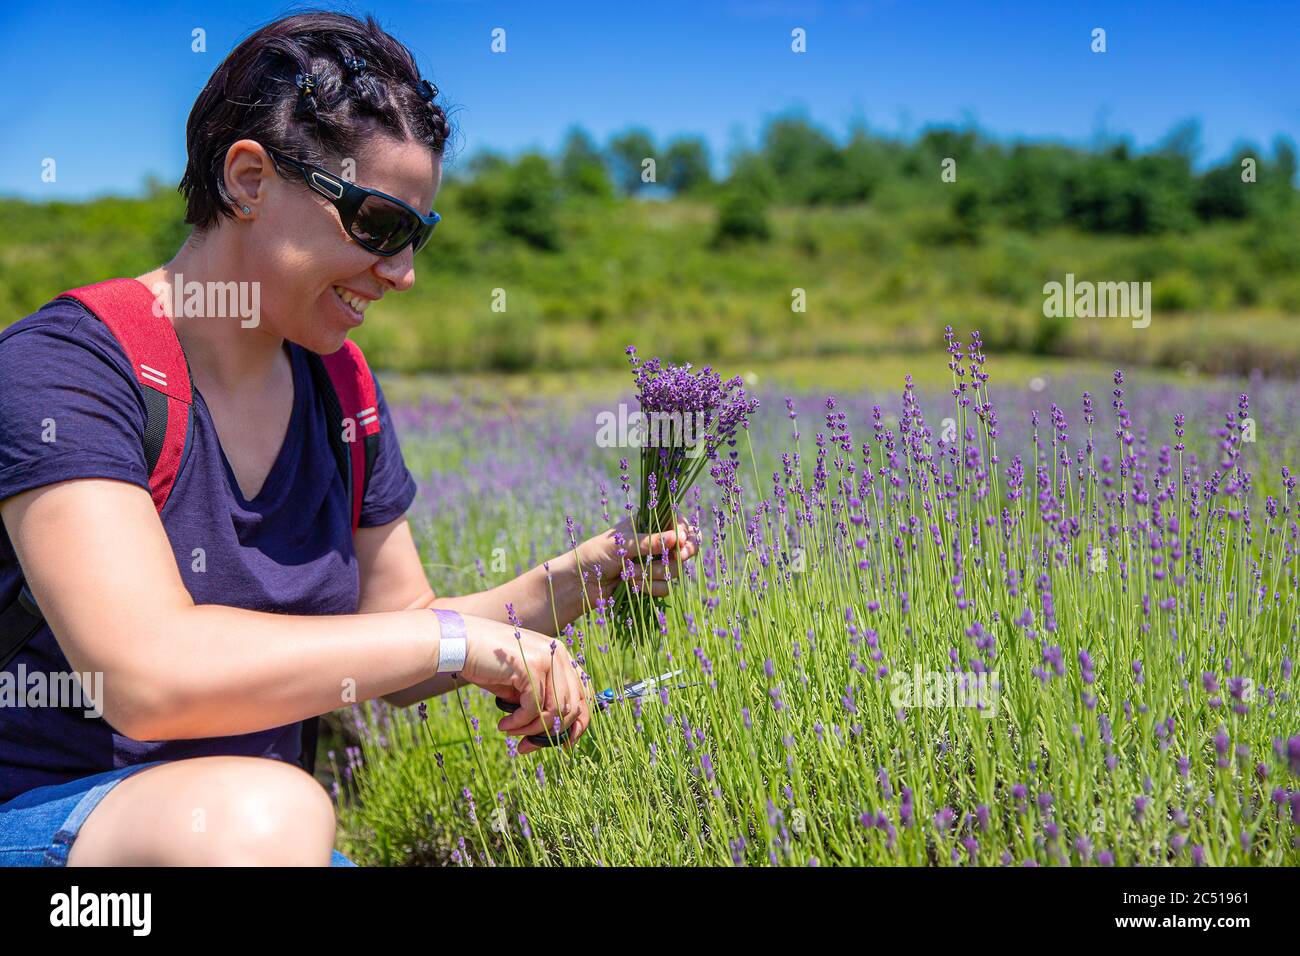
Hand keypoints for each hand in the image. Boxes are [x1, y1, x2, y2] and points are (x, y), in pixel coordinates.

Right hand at [459, 617, 591, 753]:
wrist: (461, 644)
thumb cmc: (489, 666)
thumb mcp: (522, 685)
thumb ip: (542, 701)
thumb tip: (555, 736)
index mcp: (561, 657)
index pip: (584, 695)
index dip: (578, 724)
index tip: (561, 744)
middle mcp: (559, 655)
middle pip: (572, 708)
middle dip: (551, 734)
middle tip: (527, 746)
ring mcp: (547, 659)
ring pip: (554, 711)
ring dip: (532, 730)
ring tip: (511, 732)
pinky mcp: (531, 667)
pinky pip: (534, 708)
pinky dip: (519, 723)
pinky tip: (503, 725)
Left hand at [581, 516, 700, 599]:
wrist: (580, 583)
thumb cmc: (595, 555)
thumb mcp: (622, 545)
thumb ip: (650, 542)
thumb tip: (676, 537)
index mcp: (646, 525)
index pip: (676, 523)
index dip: (683, 532)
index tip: (680, 540)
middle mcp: (654, 544)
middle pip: (684, 547)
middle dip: (682, 553)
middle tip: (678, 556)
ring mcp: (653, 565)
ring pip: (674, 569)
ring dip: (654, 572)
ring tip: (630, 573)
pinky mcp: (651, 585)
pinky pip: (664, 587)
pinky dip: (649, 587)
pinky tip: (631, 585)